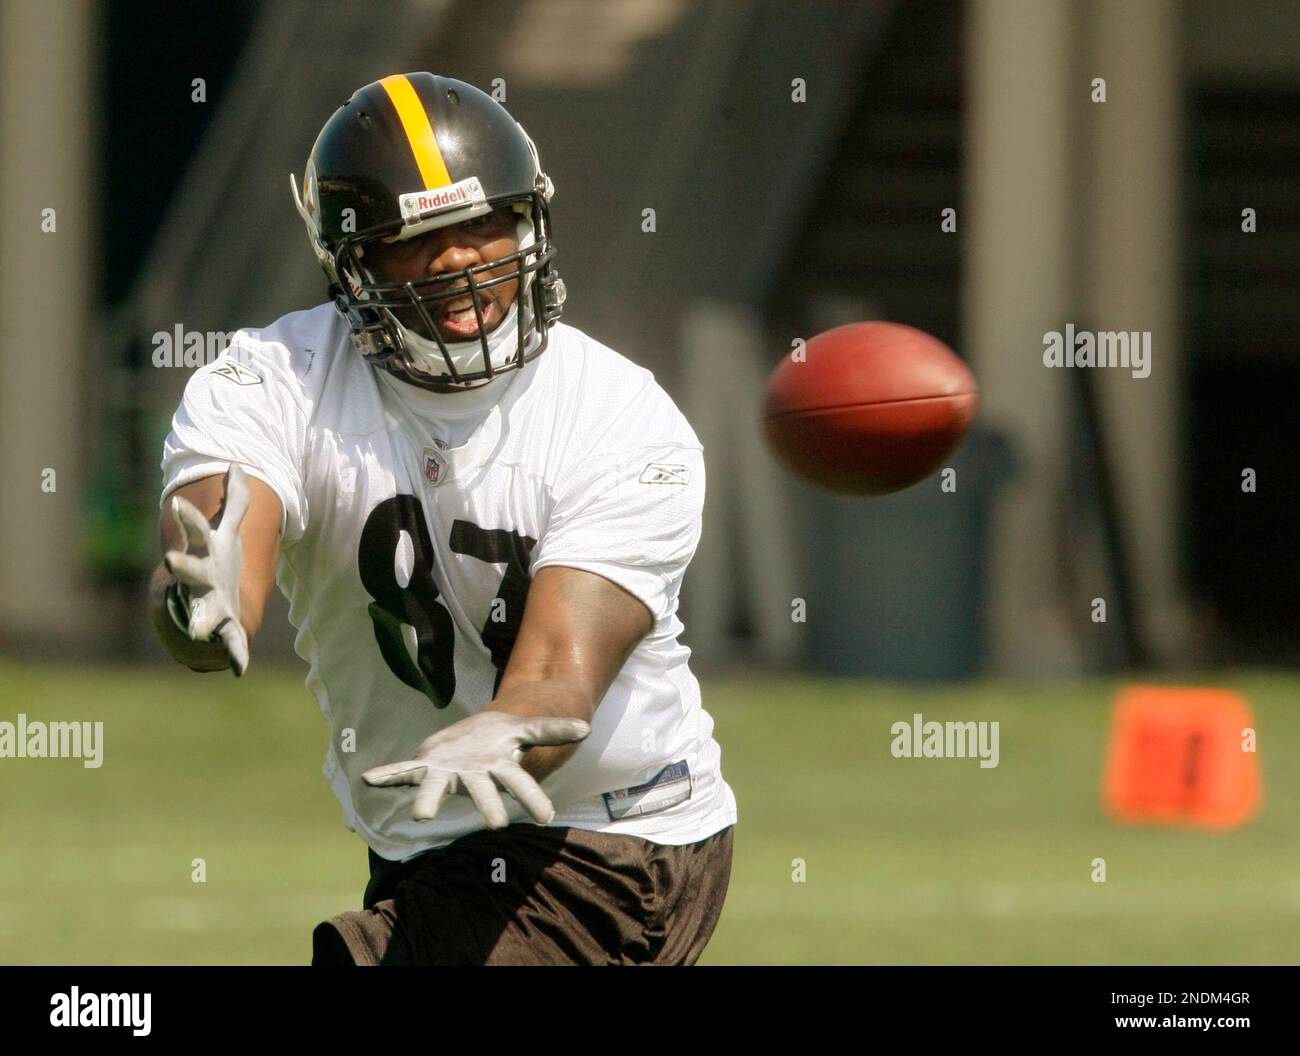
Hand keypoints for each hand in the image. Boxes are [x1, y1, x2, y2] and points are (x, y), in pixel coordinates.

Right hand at [164, 464, 251, 675]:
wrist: (208, 608)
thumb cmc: (216, 566)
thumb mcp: (227, 532)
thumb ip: (235, 502)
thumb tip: (236, 465)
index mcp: (203, 554)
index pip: (194, 531)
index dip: (185, 518)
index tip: (175, 502)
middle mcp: (200, 580)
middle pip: (189, 571)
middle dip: (181, 566)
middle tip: (171, 562)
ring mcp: (208, 605)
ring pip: (201, 612)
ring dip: (199, 621)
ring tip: (198, 630)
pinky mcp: (225, 628)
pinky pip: (230, 643)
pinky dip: (235, 655)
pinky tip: (240, 668)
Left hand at [362, 711, 590, 828]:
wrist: (470, 739)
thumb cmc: (499, 739)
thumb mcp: (525, 728)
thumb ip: (552, 729)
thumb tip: (585, 728)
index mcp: (497, 769)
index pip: (519, 784)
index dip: (532, 798)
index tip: (546, 817)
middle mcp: (471, 778)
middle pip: (481, 792)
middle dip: (487, 806)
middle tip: (496, 826)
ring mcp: (444, 774)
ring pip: (435, 788)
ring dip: (427, 800)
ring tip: (421, 816)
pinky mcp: (422, 767)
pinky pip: (401, 772)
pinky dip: (386, 776)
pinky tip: (369, 779)